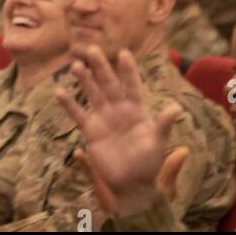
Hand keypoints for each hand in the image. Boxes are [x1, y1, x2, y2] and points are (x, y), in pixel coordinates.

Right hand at [55, 46, 185, 216]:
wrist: (131, 184)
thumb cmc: (148, 164)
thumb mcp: (158, 144)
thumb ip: (163, 125)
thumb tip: (176, 108)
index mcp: (138, 111)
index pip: (133, 86)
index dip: (129, 71)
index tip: (124, 53)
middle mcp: (119, 110)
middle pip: (109, 85)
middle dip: (101, 68)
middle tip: (92, 50)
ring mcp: (103, 119)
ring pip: (92, 95)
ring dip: (84, 80)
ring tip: (75, 66)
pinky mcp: (91, 131)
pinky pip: (78, 114)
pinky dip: (69, 104)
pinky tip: (59, 92)